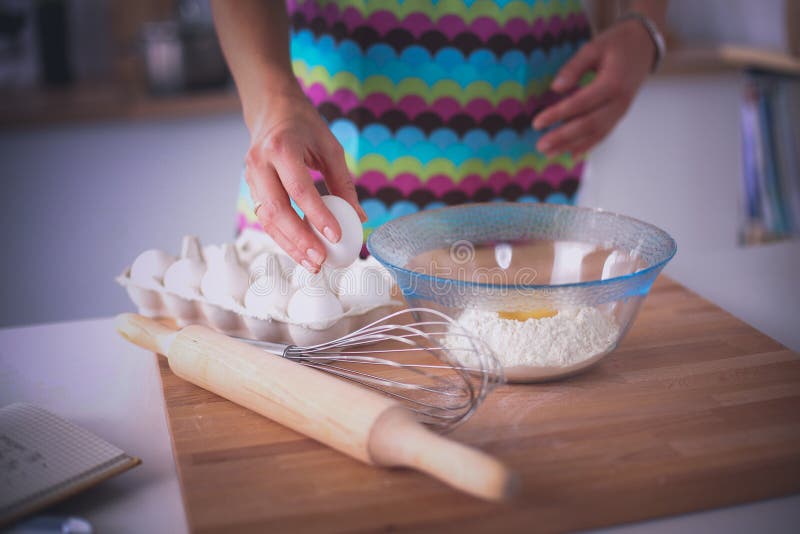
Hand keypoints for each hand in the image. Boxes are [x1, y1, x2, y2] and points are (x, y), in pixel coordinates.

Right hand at [245, 85, 365, 272]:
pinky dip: (283, 237)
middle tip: (321, 260)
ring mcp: (250, 177)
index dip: (317, 215)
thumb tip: (359, 218)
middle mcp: (260, 163)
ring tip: (312, 264)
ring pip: (267, 219)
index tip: (337, 236)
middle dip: (299, 239)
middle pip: (276, 209)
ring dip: (289, 245)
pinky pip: (265, 218)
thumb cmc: (304, 127)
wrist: (270, 110)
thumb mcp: (330, 147)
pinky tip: (300, 252)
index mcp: (281, 148)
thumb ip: (343, 183)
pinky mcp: (251, 188)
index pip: (299, 189)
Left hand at [533, 19, 655, 156]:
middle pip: (588, 124)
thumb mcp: (594, 47)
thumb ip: (574, 67)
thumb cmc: (617, 43)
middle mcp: (620, 101)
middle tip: (540, 146)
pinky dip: (587, 145)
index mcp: (613, 83)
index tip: (537, 123)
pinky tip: (571, 154)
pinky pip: (603, 133)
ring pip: (595, 133)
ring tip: (550, 154)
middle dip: (563, 137)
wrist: (644, 45)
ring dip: (571, 145)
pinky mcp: (620, 114)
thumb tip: (556, 88)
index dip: (557, 114)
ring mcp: (621, 110)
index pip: (580, 103)